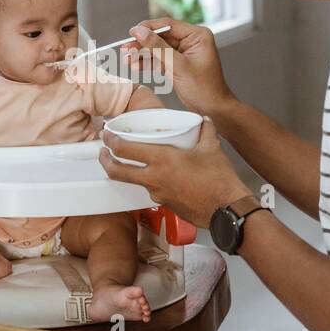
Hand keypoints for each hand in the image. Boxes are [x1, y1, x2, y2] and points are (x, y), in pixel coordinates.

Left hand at [98, 118, 250, 226]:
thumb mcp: (211, 148)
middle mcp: (154, 178)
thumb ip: (205, 130)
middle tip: (103, 152)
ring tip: (128, 163)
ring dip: (125, 173)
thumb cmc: (219, 180)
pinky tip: (156, 177)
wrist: (226, 209)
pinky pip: (150, 191)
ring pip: (133, 182)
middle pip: (117, 171)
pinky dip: (148, 182)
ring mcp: (157, 193)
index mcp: (162, 159)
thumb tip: (204, 121)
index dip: (111, 141)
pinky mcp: (165, 204)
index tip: (106, 135)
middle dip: (105, 161)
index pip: (125, 149)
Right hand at [121, 17, 234, 116]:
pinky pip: (159, 58)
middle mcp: (191, 40)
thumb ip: (158, 47)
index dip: (148, 27)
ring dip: (142, 54)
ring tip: (126, 60)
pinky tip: (135, 66)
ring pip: (157, 48)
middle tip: (125, 49)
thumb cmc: (204, 88)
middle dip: (142, 43)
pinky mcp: (177, 63)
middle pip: (160, 36)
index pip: (168, 25)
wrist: (213, 109)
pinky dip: (148, 63)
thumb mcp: (178, 66)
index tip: (131, 32)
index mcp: (197, 35)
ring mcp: (183, 52)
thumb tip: (139, 31)